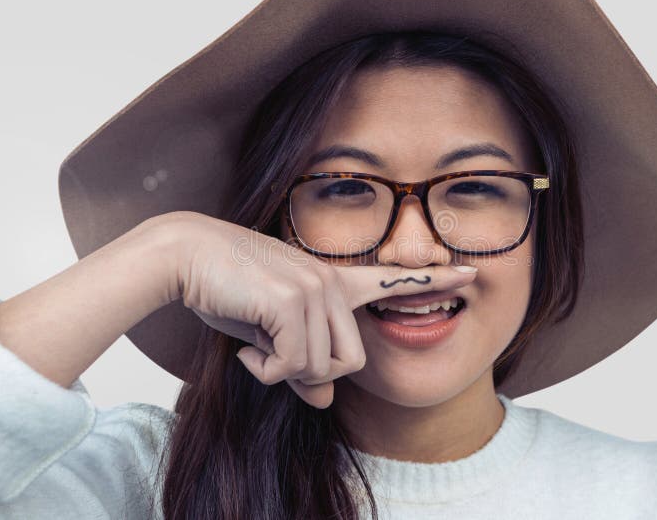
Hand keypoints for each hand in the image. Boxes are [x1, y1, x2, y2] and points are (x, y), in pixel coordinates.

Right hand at [168, 211, 477, 408]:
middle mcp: (332, 283)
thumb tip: (325, 400)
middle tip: (271, 357)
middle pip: (352, 363)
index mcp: (332, 282)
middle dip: (312, 374)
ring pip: (323, 369)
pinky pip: (294, 366)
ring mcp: (316, 290)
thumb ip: (302, 367)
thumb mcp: (270, 337)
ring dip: (282, 372)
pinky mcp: (294, 301)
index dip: (432, 281)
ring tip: (254, 344)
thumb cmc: (228, 292)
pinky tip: (246, 348)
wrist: (186, 257)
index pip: (391, 281)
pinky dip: (265, 372)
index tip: (470, 273)